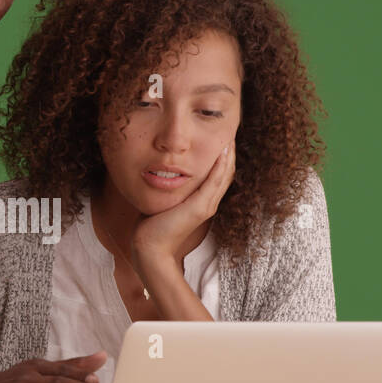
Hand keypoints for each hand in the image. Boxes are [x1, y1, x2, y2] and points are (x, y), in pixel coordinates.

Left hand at [130, 141, 235, 272]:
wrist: (150, 249)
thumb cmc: (151, 228)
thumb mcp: (163, 203)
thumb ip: (168, 191)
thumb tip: (159, 176)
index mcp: (201, 203)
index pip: (217, 177)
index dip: (222, 160)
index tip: (220, 141)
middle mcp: (208, 204)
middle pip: (226, 174)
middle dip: (229, 154)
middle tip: (230, 133)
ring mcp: (206, 206)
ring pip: (224, 176)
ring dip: (229, 156)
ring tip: (231, 138)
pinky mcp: (200, 207)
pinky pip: (215, 181)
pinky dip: (221, 165)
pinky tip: (224, 151)